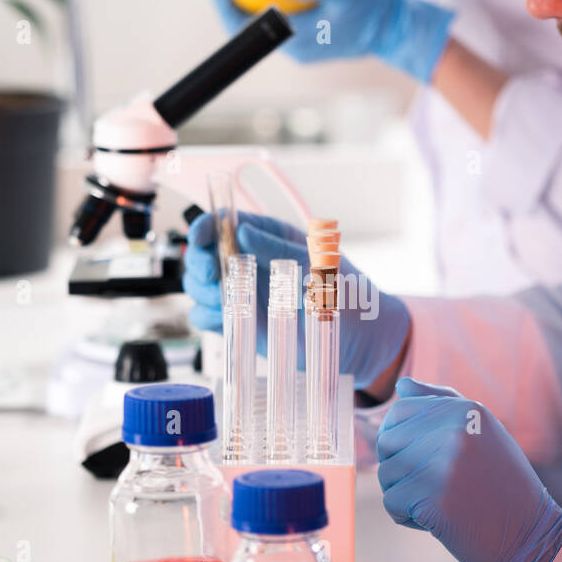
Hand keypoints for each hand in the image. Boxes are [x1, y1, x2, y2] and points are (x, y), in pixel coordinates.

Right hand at [182, 211, 410, 388]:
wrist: (361, 339)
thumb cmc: (348, 292)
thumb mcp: (319, 264)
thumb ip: (279, 248)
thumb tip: (242, 233)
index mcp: (268, 236)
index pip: (224, 223)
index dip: (205, 227)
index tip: (200, 238)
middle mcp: (250, 262)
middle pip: (203, 254)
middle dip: (200, 263)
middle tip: (214, 275)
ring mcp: (243, 292)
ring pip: (200, 285)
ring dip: (203, 291)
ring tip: (227, 301)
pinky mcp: (241, 321)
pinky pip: (207, 316)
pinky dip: (208, 317)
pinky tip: (227, 320)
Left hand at [211, 0, 453, 83]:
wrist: (399, 29)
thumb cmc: (374, 6)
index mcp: (295, 41)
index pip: (245, 27)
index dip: (223, 3)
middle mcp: (295, 49)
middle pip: (250, 28)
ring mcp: (304, 47)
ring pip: (267, 24)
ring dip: (252, 0)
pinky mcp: (313, 40)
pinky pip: (284, 20)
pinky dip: (275, 0)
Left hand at [376, 378, 561, 561]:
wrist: (530, 536)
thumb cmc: (501, 484)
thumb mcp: (481, 432)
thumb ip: (442, 403)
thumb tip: (402, 385)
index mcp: (466, 409)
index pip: (399, 411)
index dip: (398, 438)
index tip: (420, 459)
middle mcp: (455, 430)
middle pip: (387, 441)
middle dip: (399, 467)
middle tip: (432, 484)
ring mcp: (445, 464)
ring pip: (386, 473)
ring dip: (404, 494)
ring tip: (440, 501)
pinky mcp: (435, 499)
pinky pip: (392, 503)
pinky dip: (408, 518)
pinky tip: (439, 520)